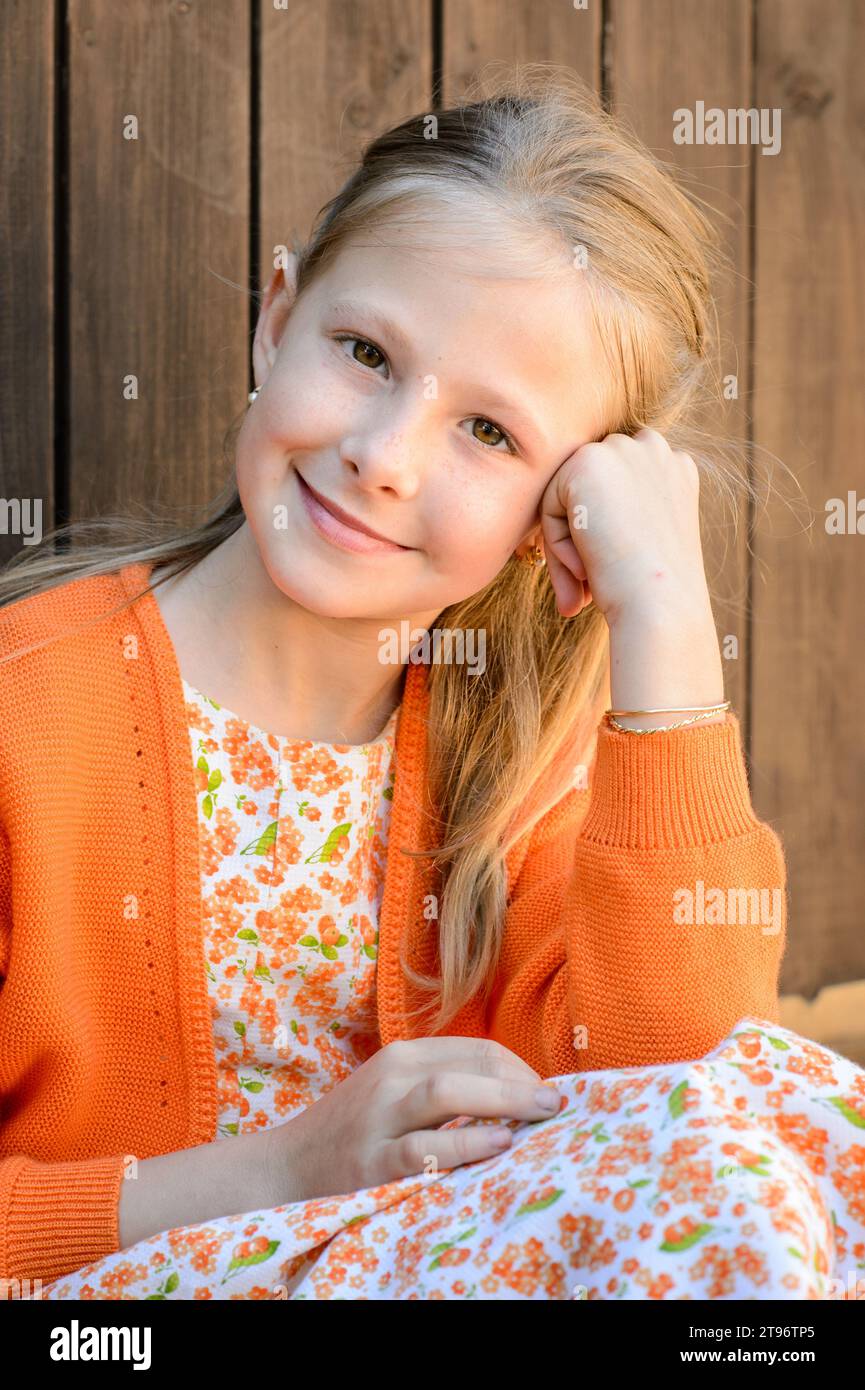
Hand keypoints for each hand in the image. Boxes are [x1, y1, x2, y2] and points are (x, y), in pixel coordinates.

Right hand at [262, 1037, 563, 1203]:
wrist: (287, 1164)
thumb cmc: (356, 1130)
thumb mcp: (396, 1093)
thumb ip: (445, 1086)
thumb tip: (522, 1096)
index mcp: (404, 1055)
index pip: (478, 1050)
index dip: (521, 1070)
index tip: (548, 1095)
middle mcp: (393, 1077)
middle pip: (471, 1064)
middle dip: (522, 1082)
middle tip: (559, 1105)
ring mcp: (380, 1118)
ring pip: (447, 1092)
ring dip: (502, 1102)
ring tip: (540, 1117)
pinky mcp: (371, 1162)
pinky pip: (423, 1148)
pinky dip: (464, 1144)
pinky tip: (497, 1147)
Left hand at [539, 427, 708, 627]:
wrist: (662, 603)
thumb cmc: (655, 587)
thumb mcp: (646, 541)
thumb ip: (619, 517)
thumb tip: (578, 522)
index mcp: (676, 467)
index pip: (615, 491)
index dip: (604, 536)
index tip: (603, 579)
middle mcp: (653, 447)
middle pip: (590, 490)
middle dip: (582, 538)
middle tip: (583, 591)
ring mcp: (621, 449)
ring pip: (567, 498)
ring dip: (568, 545)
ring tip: (582, 588)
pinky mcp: (588, 462)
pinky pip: (550, 505)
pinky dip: (558, 545)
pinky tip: (585, 568)